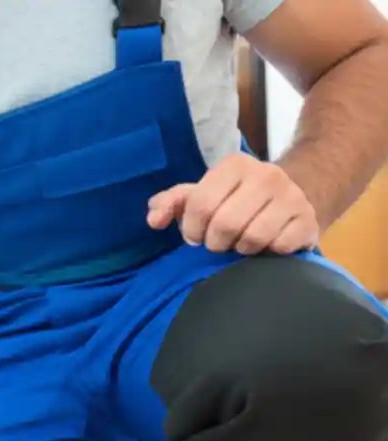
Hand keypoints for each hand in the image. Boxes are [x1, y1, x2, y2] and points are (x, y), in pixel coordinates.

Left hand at [147, 154, 319, 254]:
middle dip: (214, 242)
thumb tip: (154, 219)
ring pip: (253, 236)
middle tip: (217, 243)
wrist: (289, 199)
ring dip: (240, 248)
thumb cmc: (234, 199)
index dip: (192, 229)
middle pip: (225, 223)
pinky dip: (268, 252)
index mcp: (234, 165)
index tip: (195, 235)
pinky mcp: (308, 219)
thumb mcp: (201, 195)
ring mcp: (292, 196)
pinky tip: (266, 245)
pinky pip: (281, 245)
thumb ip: (172, 202)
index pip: (200, 204)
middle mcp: (266, 174)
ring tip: (240, 243)